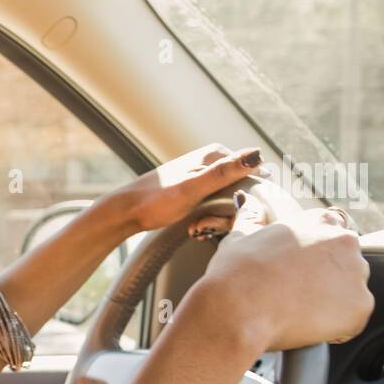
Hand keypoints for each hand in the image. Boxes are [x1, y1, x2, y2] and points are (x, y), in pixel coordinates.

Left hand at [98, 143, 268, 235]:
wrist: (126, 212)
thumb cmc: (155, 200)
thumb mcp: (192, 188)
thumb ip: (224, 172)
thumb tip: (256, 154)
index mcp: (216, 154)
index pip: (253, 176)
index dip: (246, 201)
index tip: (229, 219)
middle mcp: (214, 162)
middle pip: (242, 192)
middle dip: (227, 215)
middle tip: (202, 227)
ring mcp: (206, 178)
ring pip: (229, 204)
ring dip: (216, 222)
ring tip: (196, 229)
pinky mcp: (199, 193)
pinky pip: (217, 209)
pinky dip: (209, 222)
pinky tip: (195, 229)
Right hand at [199, 207, 373, 352]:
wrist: (238, 310)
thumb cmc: (235, 274)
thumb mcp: (240, 237)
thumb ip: (252, 218)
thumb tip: (247, 202)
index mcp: (318, 220)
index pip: (332, 233)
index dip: (315, 256)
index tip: (299, 271)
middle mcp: (344, 240)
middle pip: (346, 263)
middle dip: (327, 278)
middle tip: (294, 294)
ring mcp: (356, 274)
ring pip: (351, 291)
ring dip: (332, 302)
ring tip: (297, 311)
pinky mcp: (360, 306)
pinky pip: (353, 319)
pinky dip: (335, 327)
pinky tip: (306, 325)